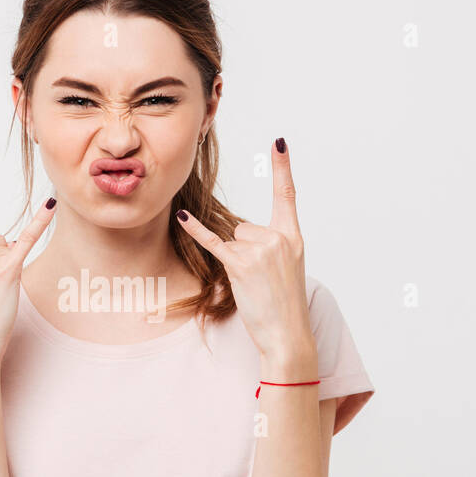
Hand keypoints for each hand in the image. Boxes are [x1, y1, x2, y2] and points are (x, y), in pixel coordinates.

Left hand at [175, 138, 315, 365]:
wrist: (287, 334)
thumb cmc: (284, 304)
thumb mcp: (288, 267)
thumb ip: (270, 243)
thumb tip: (240, 233)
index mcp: (293, 236)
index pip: (287, 195)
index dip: (282, 168)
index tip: (278, 142)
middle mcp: (278, 238)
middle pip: (244, 227)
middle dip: (245, 250)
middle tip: (261, 278)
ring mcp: (259, 250)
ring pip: (232, 240)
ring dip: (235, 262)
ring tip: (253, 284)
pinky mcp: (240, 264)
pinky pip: (214, 242)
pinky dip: (196, 231)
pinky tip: (182, 217)